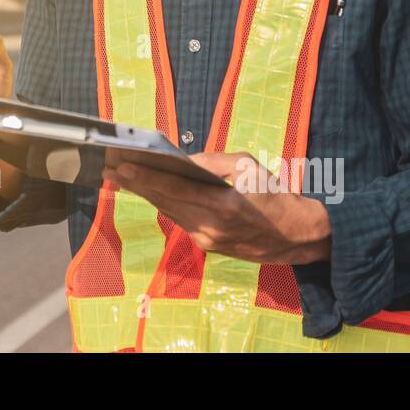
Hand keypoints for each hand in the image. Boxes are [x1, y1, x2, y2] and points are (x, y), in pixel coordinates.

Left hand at [103, 152, 331, 264]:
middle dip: (137, 185)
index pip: (175, 190)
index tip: (122, 167)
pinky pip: (182, 221)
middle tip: (111, 169)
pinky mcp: (209, 247)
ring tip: (125, 177)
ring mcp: (208, 241)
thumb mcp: (249, 166)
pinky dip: (166, 205)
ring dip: (147, 195)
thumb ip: (212, 162)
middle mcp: (212, 228)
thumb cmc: (275, 194)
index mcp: (224, 206)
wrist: (297, 236)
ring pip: (170, 213)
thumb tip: (182, 162)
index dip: (146, 178)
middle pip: (165, 203)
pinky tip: (151, 192)